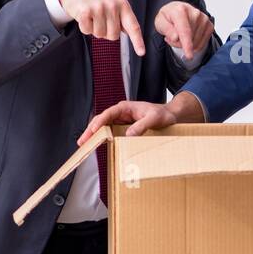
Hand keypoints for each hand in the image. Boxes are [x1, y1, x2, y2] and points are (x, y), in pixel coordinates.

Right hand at [54, 0, 145, 54]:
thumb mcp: (113, 0)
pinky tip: (83, 16)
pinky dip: (84, 27)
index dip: (137, 41)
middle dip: (105, 32)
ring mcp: (98, 7)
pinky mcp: (85, 11)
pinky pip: (87, 31)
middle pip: (113, 35)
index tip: (141, 52)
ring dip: (94, 29)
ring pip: (100, 35)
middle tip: (99, 19)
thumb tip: (131, 32)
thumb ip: (122, 16)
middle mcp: (112, 5)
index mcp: (122, 4)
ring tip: (91, 16)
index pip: (133, 26)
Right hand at [77, 91, 205, 142]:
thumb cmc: (163, 115)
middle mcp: (121, 113)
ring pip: (104, 127)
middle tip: (82, 142)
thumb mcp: (154, 119)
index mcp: (125, 107)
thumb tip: (128, 135)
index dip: (98, 123)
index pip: (107, 114)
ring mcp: (121, 120)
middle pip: (101, 121)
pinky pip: (111, 132)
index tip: (92, 131)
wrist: (170, 116)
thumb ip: (142, 125)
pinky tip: (99, 146)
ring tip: (85, 145)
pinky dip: (103, 139)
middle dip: (91, 130)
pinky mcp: (124, 128)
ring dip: (95, 135)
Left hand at [154, 1, 213, 59]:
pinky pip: (202, 43)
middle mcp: (195, 13)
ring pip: (196, 42)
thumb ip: (166, 29)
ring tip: (180, 36)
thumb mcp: (160, 22)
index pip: (185, 30)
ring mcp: (204, 19)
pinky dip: (195, 45)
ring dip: (187, 44)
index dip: (187, 44)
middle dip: (179, 44)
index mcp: (180, 10)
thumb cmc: (169, 17)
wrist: (177, 11)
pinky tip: (189, 37)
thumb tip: (175, 37)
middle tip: (172, 37)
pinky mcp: (209, 25)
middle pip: (189, 39)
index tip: (189, 55)